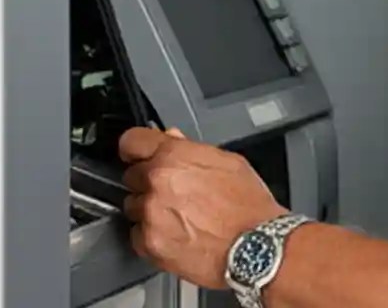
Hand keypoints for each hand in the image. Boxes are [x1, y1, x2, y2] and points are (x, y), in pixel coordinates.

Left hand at [119, 126, 287, 289]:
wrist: (256, 247)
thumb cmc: (248, 206)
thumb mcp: (229, 163)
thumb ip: (193, 149)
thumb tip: (172, 139)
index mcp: (175, 156)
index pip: (132, 141)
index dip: (135, 149)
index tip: (137, 156)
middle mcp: (157, 182)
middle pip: (131, 176)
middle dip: (148, 182)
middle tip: (175, 194)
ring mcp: (150, 214)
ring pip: (133, 207)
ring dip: (149, 210)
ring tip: (180, 217)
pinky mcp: (148, 243)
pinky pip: (137, 235)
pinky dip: (152, 236)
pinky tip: (177, 235)